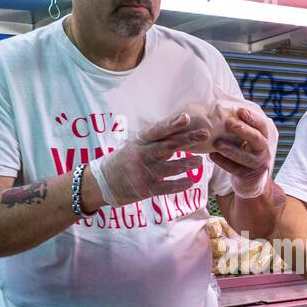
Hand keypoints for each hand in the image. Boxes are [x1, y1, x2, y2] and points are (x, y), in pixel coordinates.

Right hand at [86, 113, 207, 206]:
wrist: (102, 183)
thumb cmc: (123, 161)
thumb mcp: (134, 147)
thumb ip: (155, 143)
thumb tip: (180, 135)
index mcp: (139, 141)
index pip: (157, 130)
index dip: (172, 124)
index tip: (186, 117)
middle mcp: (141, 155)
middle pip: (168, 146)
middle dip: (188, 140)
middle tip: (204, 134)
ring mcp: (143, 172)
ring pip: (171, 167)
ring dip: (188, 164)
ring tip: (200, 161)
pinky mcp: (145, 189)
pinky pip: (167, 187)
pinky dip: (181, 184)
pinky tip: (191, 181)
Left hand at [210, 103, 274, 198]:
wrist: (250, 182)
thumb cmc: (244, 154)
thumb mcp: (245, 141)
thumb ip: (239, 126)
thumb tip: (220, 102)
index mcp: (263, 138)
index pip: (261, 126)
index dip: (252, 118)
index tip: (239, 110)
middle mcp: (263, 151)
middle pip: (256, 139)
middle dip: (243, 130)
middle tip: (229, 123)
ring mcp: (257, 165)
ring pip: (245, 156)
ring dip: (231, 149)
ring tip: (217, 143)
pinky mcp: (247, 177)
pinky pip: (234, 169)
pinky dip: (223, 162)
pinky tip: (211, 156)